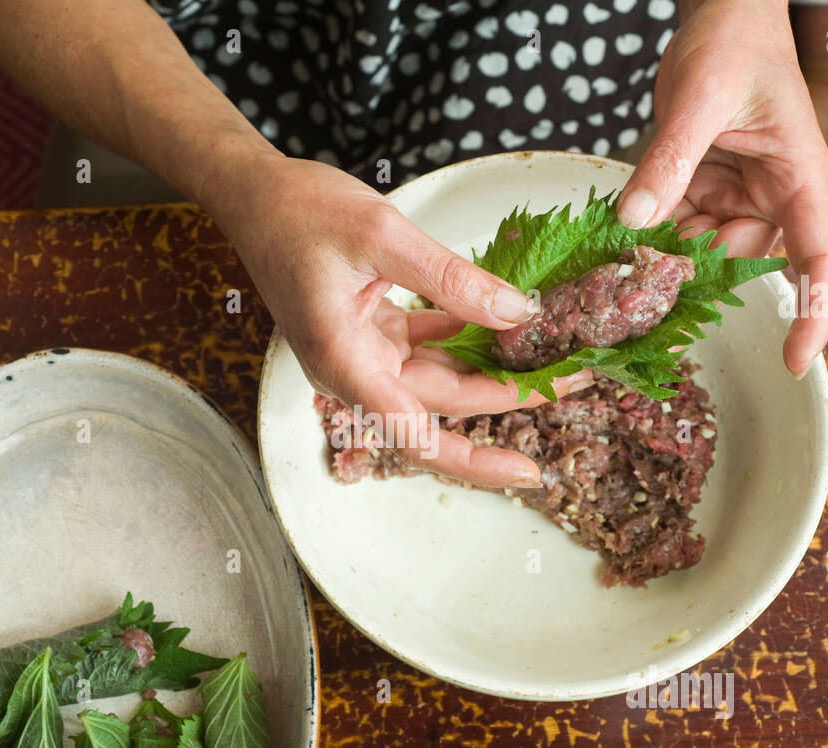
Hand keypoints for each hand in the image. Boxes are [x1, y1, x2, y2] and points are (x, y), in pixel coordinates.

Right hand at [205, 155, 593, 486]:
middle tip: (576, 378)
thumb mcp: (383, 235)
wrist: (252, 195)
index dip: (476, 462)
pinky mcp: (371, 332)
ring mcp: (364, 354)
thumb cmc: (298, 212)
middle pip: (443, 407)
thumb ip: (452, 279)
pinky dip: (467, 335)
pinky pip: (429, 346)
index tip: (529, 471)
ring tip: (554, 353)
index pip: (417, 439)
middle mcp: (355, 371)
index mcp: (347, 363)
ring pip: (442, 378)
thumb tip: (518, 311)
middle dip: (510, 396)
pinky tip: (509, 320)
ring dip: (494, 368)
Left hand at [617, 0, 827, 376]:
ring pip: (698, 251)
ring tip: (618, 271)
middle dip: (694, 282)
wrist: (721, 13)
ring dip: (661, 262)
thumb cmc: (736, 43)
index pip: (819, 258)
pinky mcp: (699, 188)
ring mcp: (733, 195)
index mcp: (798, 178)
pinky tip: (612, 243)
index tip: (797, 360)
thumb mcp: (701, 99)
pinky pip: (672, 227)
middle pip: (739, 263)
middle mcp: (770, 197)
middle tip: (642, 296)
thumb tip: (636, 221)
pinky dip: (644, 237)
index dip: (814, 312)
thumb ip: (670, 159)